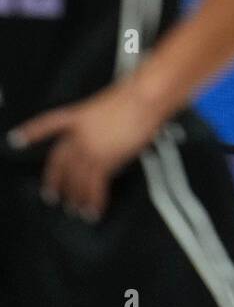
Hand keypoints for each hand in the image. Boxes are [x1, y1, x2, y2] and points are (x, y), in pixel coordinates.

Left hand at [7, 78, 164, 220]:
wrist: (144, 97)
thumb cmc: (134, 95)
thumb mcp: (109, 105)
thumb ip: (100, 124)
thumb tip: (106, 139)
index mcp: (77, 115)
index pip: (48, 124)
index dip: (30, 133)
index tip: (15, 139)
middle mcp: (79, 135)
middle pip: (60, 162)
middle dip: (55, 182)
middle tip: (52, 196)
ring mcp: (90, 149)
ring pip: (76, 179)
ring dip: (75, 197)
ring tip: (75, 210)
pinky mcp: (105, 161)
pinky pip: (96, 186)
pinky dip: (95, 201)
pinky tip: (93, 211)